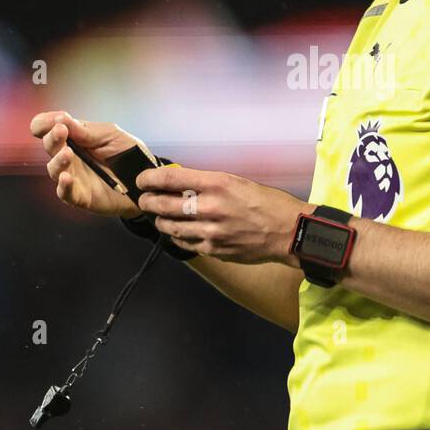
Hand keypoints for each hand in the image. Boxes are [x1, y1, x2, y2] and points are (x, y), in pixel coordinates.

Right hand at [30, 110, 143, 217]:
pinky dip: (63, 185)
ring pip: (54, 169)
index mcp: (75, 138)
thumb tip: (61, 119)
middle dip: (52, 138)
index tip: (53, 120)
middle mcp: (70, 157)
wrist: (145, 180)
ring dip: (57, 160)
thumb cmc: (127, 154)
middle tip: (60, 131)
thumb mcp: (111, 135)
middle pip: (50, 147)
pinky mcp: (80, 196)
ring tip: (67, 153)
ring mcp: (73, 177)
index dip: (45, 123)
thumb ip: (87, 130)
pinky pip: (65, 193)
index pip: (50, 128)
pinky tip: (66, 177)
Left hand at [136, 165, 310, 263]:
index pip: (171, 179)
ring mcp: (210, 232)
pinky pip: (185, 243)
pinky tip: (178, 232)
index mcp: (217, 184)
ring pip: (171, 227)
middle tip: (144, 199)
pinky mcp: (214, 250)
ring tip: (159, 216)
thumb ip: (208, 183)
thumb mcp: (237, 182)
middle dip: (148, 201)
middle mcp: (210, 207)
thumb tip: (182, 184)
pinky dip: (177, 236)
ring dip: (160, 220)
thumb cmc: (266, 202)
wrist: (288, 232)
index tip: (142, 180)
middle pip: (164, 204)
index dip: (150, 179)